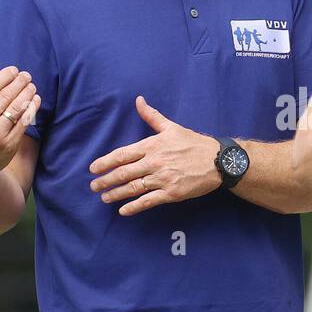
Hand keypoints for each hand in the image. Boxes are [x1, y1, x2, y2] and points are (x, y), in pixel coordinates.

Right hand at [0, 62, 39, 185]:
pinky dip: (31, 109)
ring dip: (27, 94)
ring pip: (16, 108)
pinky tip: (35, 100)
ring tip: (32, 86)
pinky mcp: (9, 144)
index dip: (4, 76)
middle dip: (19, 83)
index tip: (14, 70)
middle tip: (27, 75)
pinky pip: (23, 122)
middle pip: (5, 96)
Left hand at [88, 96, 222, 215]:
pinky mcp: (171, 193)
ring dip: (116, 194)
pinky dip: (134, 206)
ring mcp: (163, 179)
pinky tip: (123, 210)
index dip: (105, 162)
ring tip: (105, 198)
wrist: (218, 161)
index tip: (93, 169)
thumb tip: (138, 100)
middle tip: (94, 186)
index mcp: (152, 146)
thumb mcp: (172, 127)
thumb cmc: (194, 143)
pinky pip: (148, 201)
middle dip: (106, 181)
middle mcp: (155, 162)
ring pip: (133, 188)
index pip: (122, 155)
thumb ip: (152, 116)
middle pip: (124, 173)